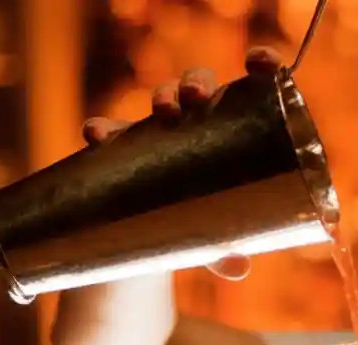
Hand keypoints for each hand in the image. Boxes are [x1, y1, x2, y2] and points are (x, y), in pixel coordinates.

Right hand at [79, 47, 284, 280]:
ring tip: (163, 112)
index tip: (259, 63)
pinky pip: (111, 131)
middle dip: (196, 83)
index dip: (260, 64)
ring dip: (162, 96)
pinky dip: (103, 128)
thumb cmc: (202, 222)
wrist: (153, 235)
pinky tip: (96, 134)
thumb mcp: (216, 236)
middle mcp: (198, 121)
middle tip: (196, 99)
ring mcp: (159, 130)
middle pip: (198, 86)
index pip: (252, 84)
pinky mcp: (124, 147)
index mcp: (236, 128)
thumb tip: (238, 267)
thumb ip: (226, 249)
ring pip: (161, 99)